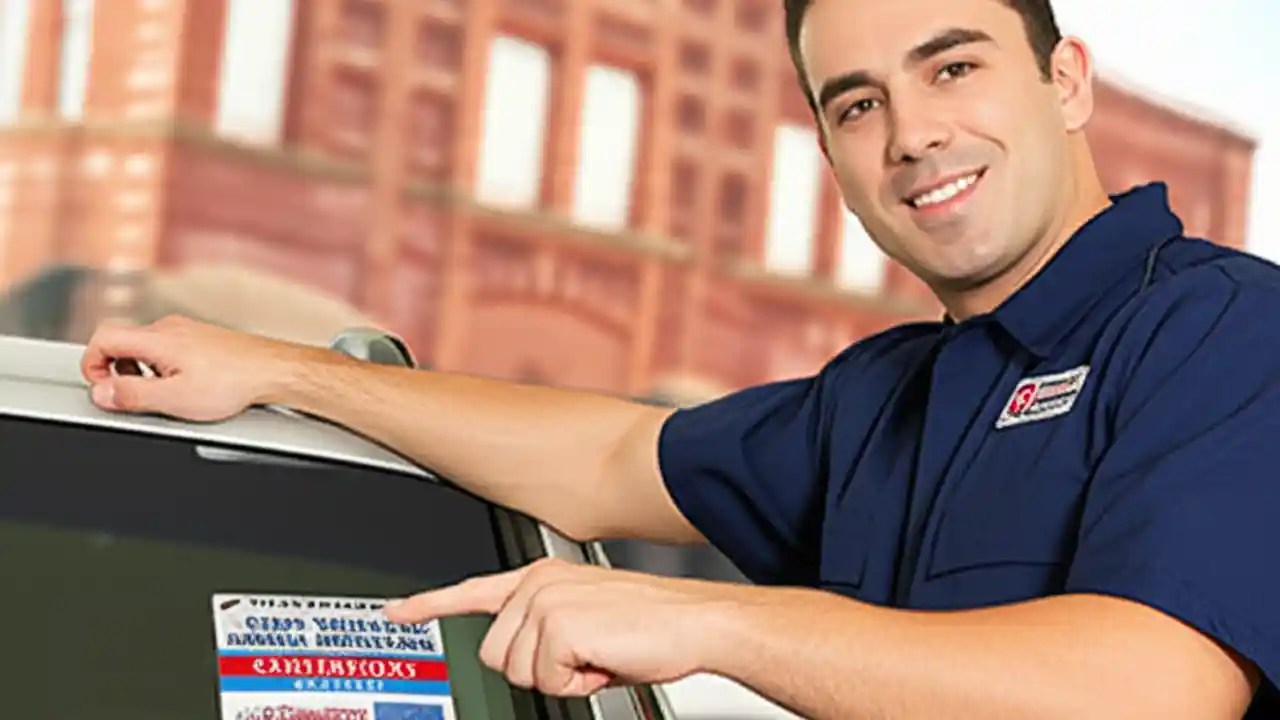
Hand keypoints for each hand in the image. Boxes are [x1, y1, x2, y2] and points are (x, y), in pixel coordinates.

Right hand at [81, 315, 312, 421]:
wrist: (274, 371)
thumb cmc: (235, 382)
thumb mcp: (175, 398)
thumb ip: (132, 395)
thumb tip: (102, 393)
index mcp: (157, 338)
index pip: (102, 338)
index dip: (91, 365)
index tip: (102, 388)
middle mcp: (170, 328)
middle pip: (123, 343)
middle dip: (119, 373)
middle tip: (135, 397)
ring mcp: (188, 331)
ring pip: (147, 349)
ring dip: (143, 373)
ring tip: (164, 394)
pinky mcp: (203, 339)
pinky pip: (169, 351)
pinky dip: (166, 369)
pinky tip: (187, 387)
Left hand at [384, 558, 734, 696]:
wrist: (693, 621)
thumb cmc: (651, 624)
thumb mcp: (589, 619)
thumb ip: (545, 628)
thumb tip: (526, 656)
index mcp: (541, 576)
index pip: (473, 590)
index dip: (429, 604)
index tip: (397, 611)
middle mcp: (536, 583)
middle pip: (494, 653)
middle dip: (537, 669)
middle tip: (584, 657)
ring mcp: (543, 601)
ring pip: (515, 670)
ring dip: (560, 677)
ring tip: (598, 654)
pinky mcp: (557, 625)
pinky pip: (546, 679)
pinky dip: (578, 682)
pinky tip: (604, 659)